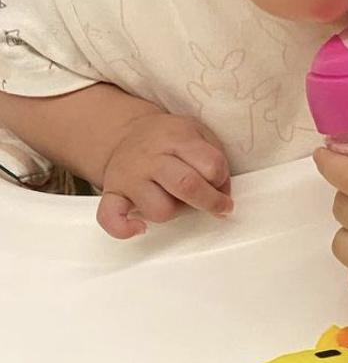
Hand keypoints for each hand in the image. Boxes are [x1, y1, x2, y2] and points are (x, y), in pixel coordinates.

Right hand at [97, 112, 232, 238]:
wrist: (125, 134)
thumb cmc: (169, 139)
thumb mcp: (199, 134)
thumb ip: (216, 160)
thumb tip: (222, 196)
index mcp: (177, 139)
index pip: (211, 164)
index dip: (222, 179)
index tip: (222, 184)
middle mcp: (151, 158)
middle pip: (187, 186)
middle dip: (210, 201)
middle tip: (220, 206)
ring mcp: (130, 177)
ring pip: (160, 210)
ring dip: (175, 212)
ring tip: (175, 199)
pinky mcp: (111, 193)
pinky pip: (110, 218)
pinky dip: (124, 228)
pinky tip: (140, 228)